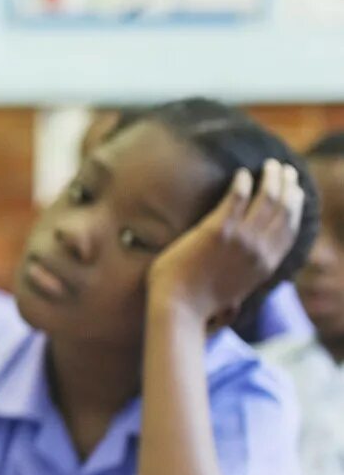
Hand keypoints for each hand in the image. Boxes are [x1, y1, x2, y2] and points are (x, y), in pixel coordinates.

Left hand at [148, 160, 305, 324]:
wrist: (178, 309)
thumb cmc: (196, 302)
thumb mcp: (233, 291)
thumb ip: (244, 277)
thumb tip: (245, 276)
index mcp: (265, 266)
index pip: (289, 231)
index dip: (296, 208)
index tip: (295, 192)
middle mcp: (259, 251)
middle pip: (284, 210)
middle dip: (288, 186)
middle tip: (285, 170)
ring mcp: (240, 240)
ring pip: (267, 199)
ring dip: (272, 178)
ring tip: (270, 165)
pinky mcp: (217, 231)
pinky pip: (238, 198)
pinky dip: (243, 183)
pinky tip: (242, 174)